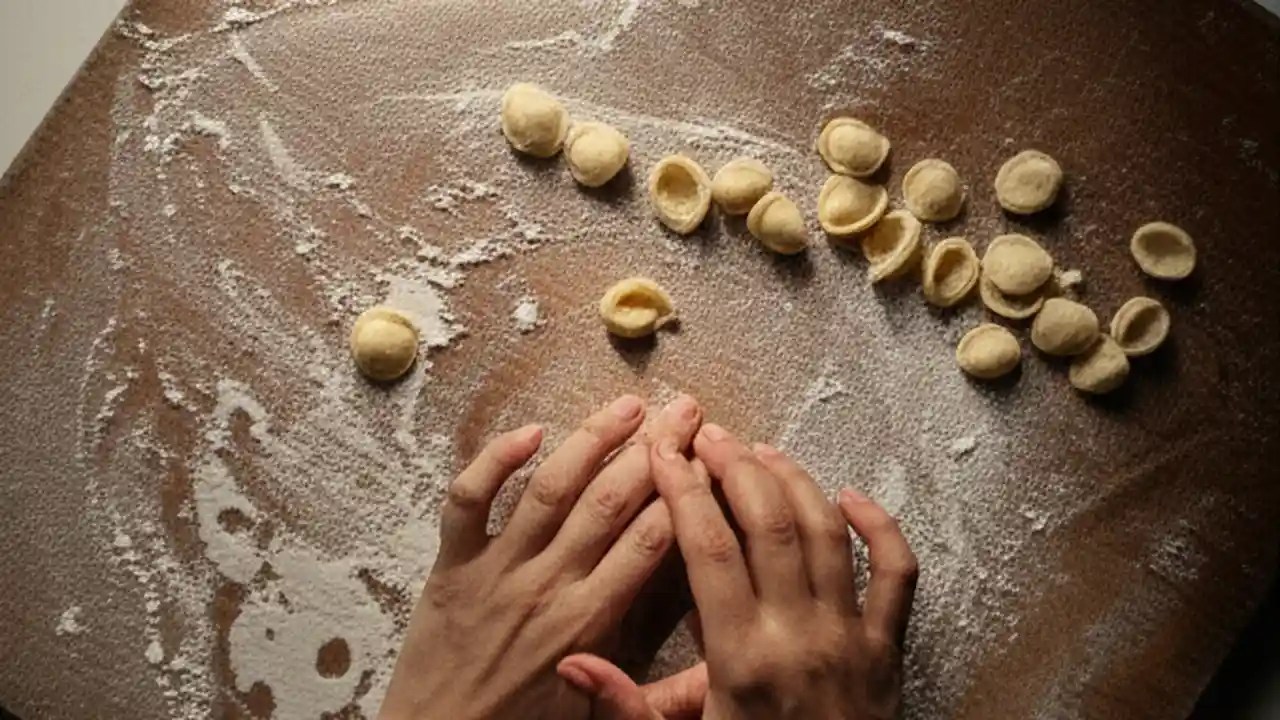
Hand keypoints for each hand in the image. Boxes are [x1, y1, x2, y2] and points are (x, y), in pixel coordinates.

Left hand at [378, 394, 702, 719]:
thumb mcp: (597, 719)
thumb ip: (651, 688)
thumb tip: (709, 665)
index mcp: (589, 622)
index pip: (651, 541)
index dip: (684, 494)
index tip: (709, 460)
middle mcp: (548, 585)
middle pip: (611, 501)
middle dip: (654, 450)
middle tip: (685, 412)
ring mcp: (496, 569)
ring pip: (551, 488)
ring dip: (592, 439)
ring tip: (628, 405)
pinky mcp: (451, 564)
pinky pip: (468, 499)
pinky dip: (495, 459)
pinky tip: (531, 430)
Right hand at [561, 424, 917, 719]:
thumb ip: (626, 706)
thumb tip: (571, 660)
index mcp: (741, 659)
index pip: (709, 548)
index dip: (684, 491)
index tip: (663, 454)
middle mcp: (799, 636)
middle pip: (770, 524)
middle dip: (735, 468)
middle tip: (709, 436)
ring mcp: (851, 637)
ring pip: (827, 533)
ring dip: (794, 481)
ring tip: (760, 452)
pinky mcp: (888, 648)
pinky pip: (898, 573)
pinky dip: (880, 527)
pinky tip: (850, 495)